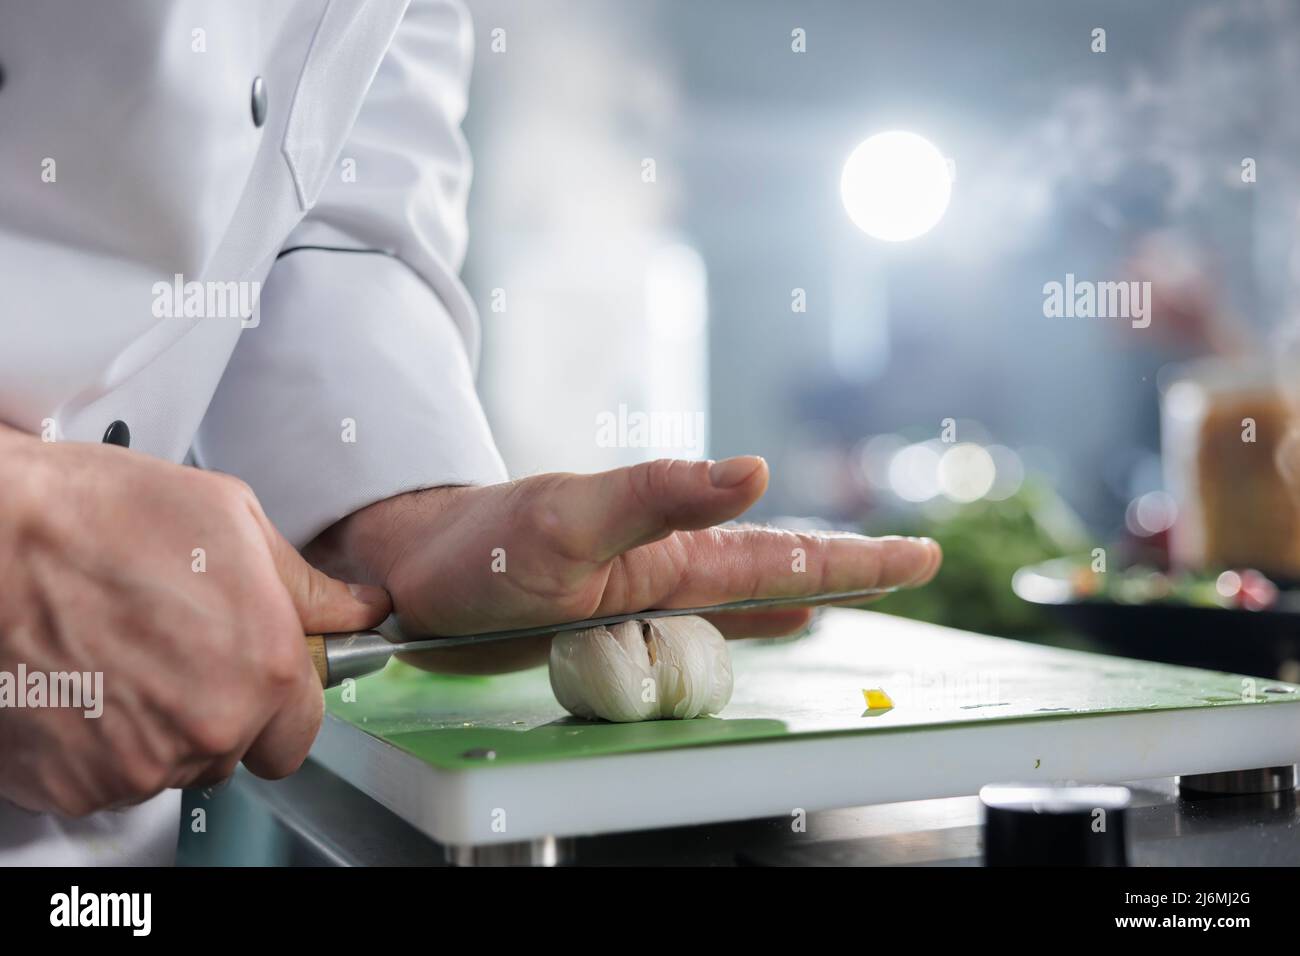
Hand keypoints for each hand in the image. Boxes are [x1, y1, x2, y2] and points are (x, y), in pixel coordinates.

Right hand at [0, 427, 389, 815]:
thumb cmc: (99, 515)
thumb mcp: (231, 520)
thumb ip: (304, 585)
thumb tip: (356, 609)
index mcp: (264, 670)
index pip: (299, 734)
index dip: (279, 703)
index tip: (255, 676)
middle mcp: (209, 729)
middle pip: (232, 751)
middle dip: (216, 710)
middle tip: (173, 649)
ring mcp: (136, 766)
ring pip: (168, 767)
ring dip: (154, 727)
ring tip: (116, 655)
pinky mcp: (70, 786)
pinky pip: (102, 780)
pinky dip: (94, 745)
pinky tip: (80, 681)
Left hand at [306, 456, 940, 673]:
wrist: (416, 569)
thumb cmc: (487, 545)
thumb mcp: (573, 516)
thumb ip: (660, 494)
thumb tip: (758, 472)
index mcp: (672, 546)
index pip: (781, 555)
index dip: (851, 559)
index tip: (917, 556)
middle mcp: (668, 567)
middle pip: (776, 573)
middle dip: (848, 570)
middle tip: (913, 564)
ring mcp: (642, 593)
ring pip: (742, 598)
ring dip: (803, 594)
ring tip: (853, 590)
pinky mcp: (612, 620)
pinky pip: (695, 626)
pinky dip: (740, 626)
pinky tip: (764, 628)